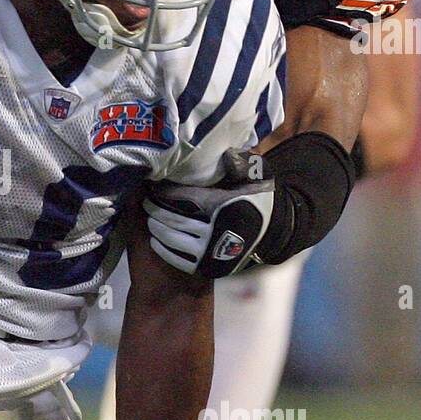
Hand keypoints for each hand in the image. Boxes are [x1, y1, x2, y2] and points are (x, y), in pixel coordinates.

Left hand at [143, 149, 274, 276]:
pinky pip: (179, 261)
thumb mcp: (256, 176)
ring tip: (149, 219)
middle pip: (174, 220)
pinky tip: (156, 241)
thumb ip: (239, 163)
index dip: (166, 191)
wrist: (274, 233)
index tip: (154, 186)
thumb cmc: (259, 200)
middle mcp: (215, 231)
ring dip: (157, 229)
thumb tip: (223, 152)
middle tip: (145, 202)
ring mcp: (211, 252)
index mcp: (224, 206)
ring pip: (173, 239)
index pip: (186, 197)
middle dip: (156, 210)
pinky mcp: (209, 267)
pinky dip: (164, 250)